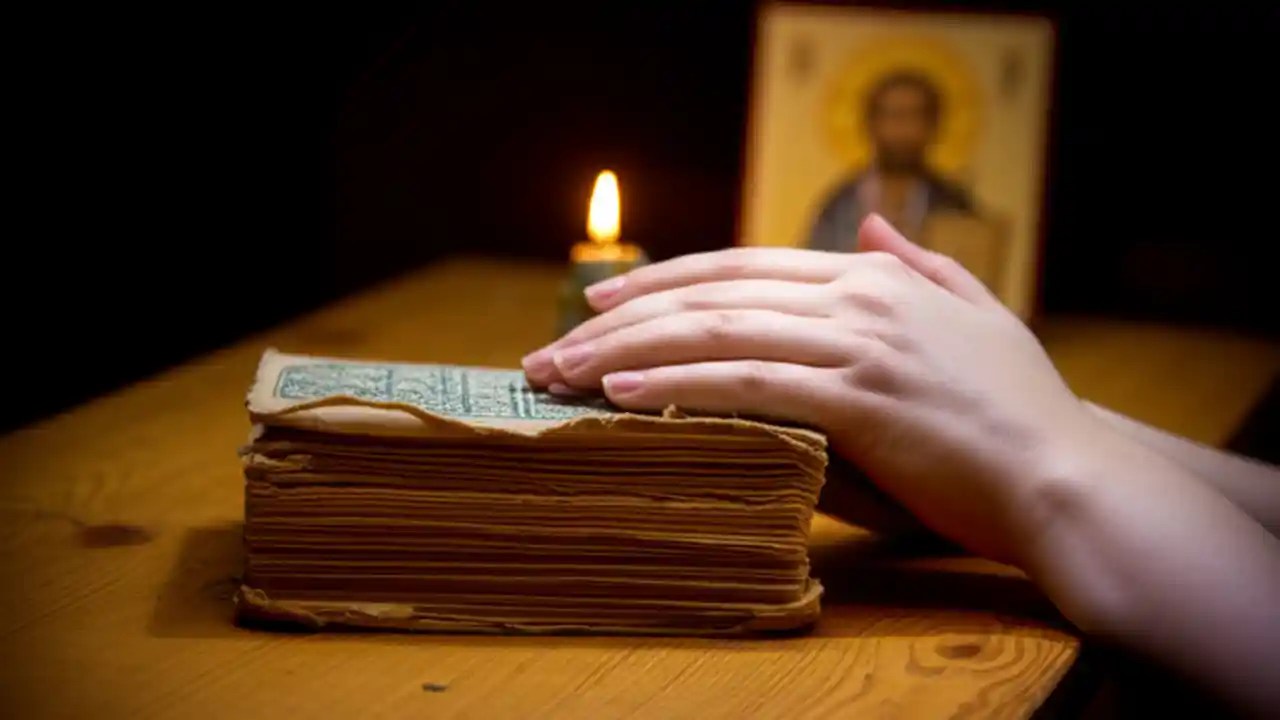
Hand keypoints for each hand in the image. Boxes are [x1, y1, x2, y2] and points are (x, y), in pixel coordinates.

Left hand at [522, 215, 1101, 562]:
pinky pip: (747, 382)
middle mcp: (860, 297)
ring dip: (629, 351)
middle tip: (558, 345)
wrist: (1070, 478)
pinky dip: (678, 385)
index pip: (744, 267)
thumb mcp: (978, 317)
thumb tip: (878, 226)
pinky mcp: (861, 397)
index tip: (605, 301)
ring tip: (565, 373)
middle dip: (625, 317)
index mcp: (876, 278)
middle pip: (715, 293)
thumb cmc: (1021, 411)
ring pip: (717, 331)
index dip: (668, 279)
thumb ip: (923, 266)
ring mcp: (860, 343)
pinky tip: (624, 394)